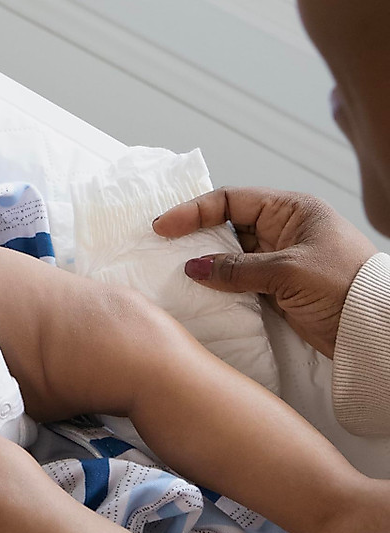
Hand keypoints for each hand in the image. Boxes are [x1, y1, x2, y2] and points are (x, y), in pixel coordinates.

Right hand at [152, 187, 375, 357]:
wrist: (377, 331)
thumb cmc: (345, 286)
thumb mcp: (289, 271)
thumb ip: (237, 269)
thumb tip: (194, 268)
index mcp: (291, 210)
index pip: (231, 201)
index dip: (194, 211)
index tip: (164, 227)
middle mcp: (283, 230)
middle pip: (226, 226)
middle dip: (196, 236)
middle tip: (163, 248)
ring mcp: (279, 260)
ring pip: (230, 256)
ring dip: (206, 263)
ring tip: (177, 271)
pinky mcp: (278, 288)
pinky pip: (238, 281)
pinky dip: (219, 285)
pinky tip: (202, 290)